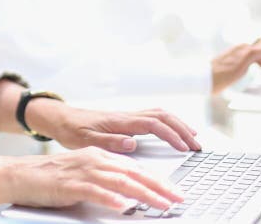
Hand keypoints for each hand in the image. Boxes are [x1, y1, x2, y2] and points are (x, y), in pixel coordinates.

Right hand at [6, 146, 183, 211]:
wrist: (18, 174)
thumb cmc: (50, 178)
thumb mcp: (82, 174)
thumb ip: (105, 179)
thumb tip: (128, 194)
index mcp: (98, 155)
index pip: (135, 168)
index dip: (157, 180)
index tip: (175, 191)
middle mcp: (94, 160)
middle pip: (133, 173)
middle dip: (159, 186)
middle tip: (178, 198)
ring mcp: (82, 172)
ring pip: (120, 182)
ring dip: (144, 194)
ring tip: (161, 204)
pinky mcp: (69, 185)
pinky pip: (94, 192)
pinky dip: (110, 199)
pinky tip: (123, 206)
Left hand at [28, 101, 200, 152]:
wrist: (62, 119)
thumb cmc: (73, 131)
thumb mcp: (85, 141)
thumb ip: (109, 142)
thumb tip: (132, 143)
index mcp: (119, 122)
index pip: (152, 124)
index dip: (170, 135)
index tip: (184, 148)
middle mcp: (127, 115)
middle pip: (162, 115)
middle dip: (182, 129)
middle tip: (197, 146)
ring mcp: (128, 115)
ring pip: (160, 113)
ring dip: (178, 123)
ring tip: (193, 138)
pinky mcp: (127, 118)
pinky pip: (154, 115)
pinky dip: (169, 122)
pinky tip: (175, 131)